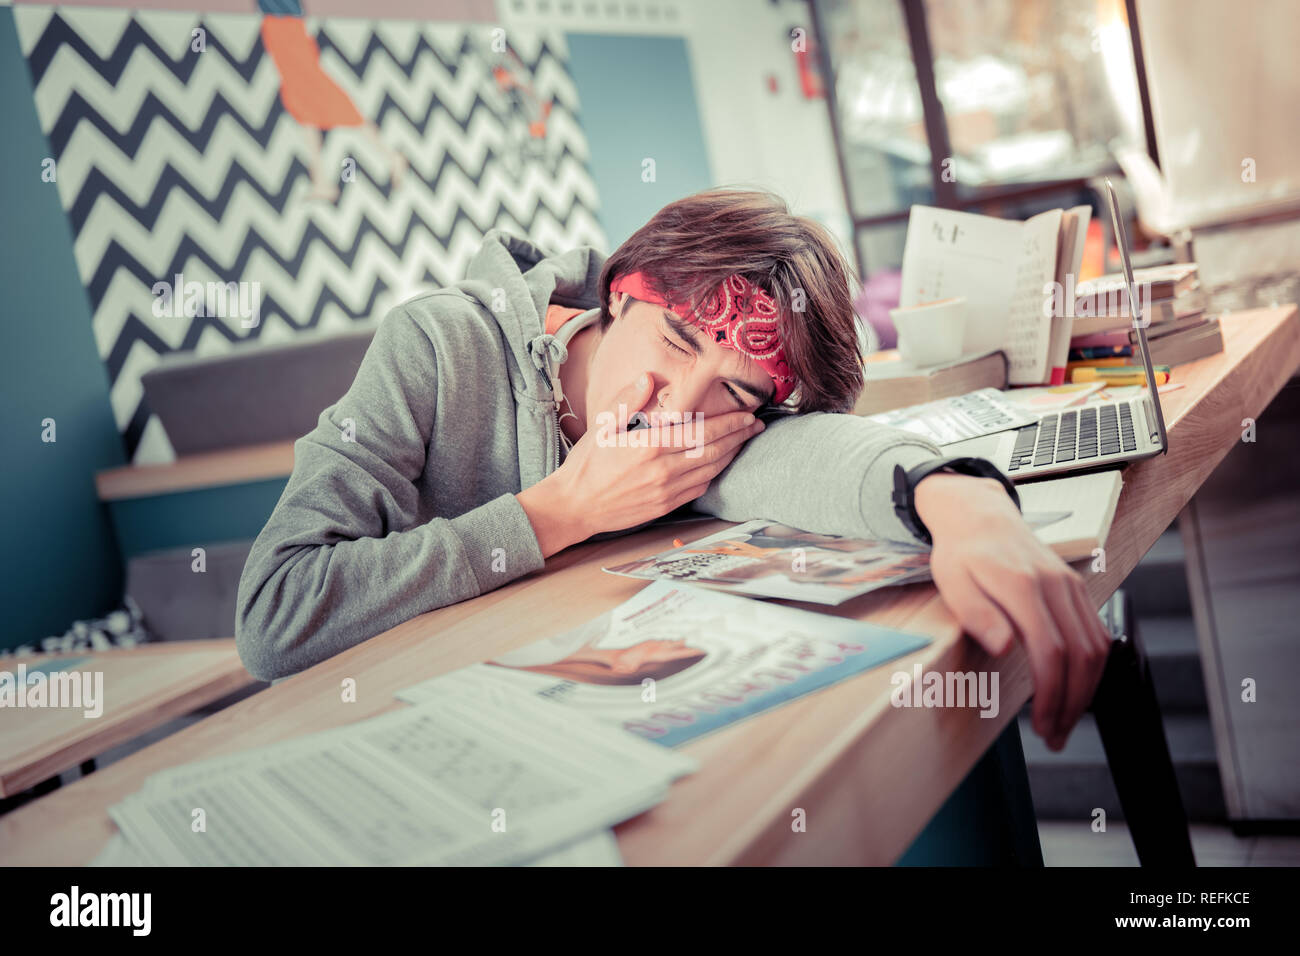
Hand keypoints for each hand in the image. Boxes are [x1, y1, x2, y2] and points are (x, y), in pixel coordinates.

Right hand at [518, 372, 763, 555]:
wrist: (574, 505)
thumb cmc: (587, 463)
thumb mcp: (602, 425)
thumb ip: (627, 400)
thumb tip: (648, 378)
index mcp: (649, 446)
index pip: (702, 431)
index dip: (729, 423)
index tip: (747, 415)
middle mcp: (663, 470)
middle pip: (713, 451)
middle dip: (738, 437)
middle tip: (756, 426)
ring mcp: (666, 491)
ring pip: (710, 470)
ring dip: (730, 456)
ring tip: (743, 442)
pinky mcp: (664, 506)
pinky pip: (698, 488)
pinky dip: (713, 474)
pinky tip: (718, 464)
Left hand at [915, 472, 1111, 750]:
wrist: (980, 516)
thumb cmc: (961, 554)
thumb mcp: (952, 582)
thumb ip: (977, 614)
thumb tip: (1004, 648)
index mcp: (1021, 585)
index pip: (1050, 650)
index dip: (1050, 694)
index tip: (1040, 725)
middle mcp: (1055, 584)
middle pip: (1081, 655)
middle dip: (1072, 704)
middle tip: (1053, 737)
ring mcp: (1071, 585)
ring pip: (1097, 647)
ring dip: (1086, 691)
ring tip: (1063, 722)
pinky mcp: (1077, 589)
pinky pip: (1097, 633)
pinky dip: (1092, 668)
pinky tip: (1074, 689)